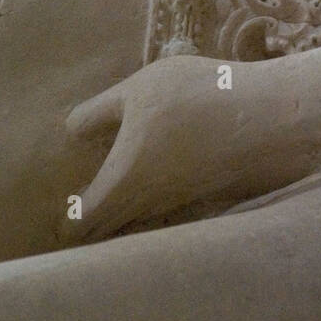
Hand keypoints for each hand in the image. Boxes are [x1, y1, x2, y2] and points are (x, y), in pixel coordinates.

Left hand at [61, 55, 231, 241]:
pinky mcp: (200, 193)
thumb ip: (97, 112)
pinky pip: (161, 209)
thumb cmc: (193, 98)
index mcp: (122, 182)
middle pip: (108, 229)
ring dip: (119, 214)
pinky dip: (147, 203)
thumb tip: (71, 132)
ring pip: (136, 221)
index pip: (82, 222)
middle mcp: (147, 203)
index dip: (65, 221)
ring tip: (106, 195)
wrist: (263, 114)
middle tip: (73, 207)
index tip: (57, 211)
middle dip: (89, 224)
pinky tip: (150, 177)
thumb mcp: (136, 91)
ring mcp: (177, 202)